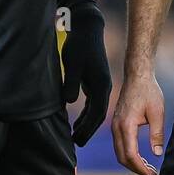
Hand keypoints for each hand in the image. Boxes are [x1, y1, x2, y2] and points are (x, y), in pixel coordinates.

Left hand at [60, 5, 110, 146]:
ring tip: (76, 138)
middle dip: (88, 131)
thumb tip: (69, 103)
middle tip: (76, 145)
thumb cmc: (79, 46)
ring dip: (86, 124)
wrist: (88, 29)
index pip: (96, 113)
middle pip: (97, 115)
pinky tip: (77, 123)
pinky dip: (85, 115)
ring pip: (95, 110)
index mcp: (101, 85)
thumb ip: (71, 83)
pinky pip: (92, 103)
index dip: (87, 129)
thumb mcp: (73, 64)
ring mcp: (100, 85)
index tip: (78, 141)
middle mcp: (104, 87)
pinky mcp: (94, 82)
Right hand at [110, 70, 165, 174]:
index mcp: (126, 125)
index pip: (130, 155)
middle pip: (122, 157)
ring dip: (132, 163)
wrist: (137, 76)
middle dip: (136, 169)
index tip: (152, 174)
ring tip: (147, 168)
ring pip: (119, 152)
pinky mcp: (116, 123)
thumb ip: (157, 134)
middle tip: (151, 174)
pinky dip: (128, 154)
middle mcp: (117, 127)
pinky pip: (119, 144)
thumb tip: (157, 154)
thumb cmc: (149, 92)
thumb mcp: (157, 113)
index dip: (140, 168)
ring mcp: (115, 125)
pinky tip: (140, 156)